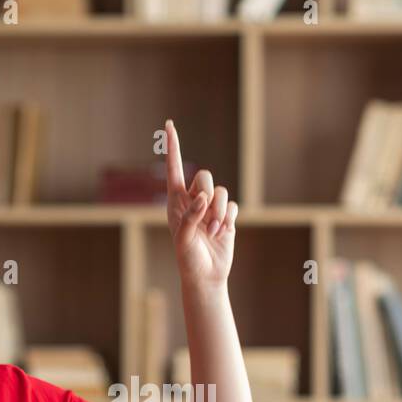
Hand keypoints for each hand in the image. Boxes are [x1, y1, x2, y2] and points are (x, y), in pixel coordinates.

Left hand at [165, 118, 236, 292]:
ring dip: (219, 211)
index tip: (168, 125)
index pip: (174, 168)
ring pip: (221, 191)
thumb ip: (191, 216)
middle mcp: (194, 200)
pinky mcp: (226, 217)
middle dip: (208, 194)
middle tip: (206, 217)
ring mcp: (211, 208)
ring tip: (214, 230)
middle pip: (205, 176)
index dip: (173, 147)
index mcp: (176, 201)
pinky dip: (228, 217)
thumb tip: (203, 197)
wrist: (206, 276)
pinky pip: (232, 205)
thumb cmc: (187, 259)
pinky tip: (222, 232)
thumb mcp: (183, 239)